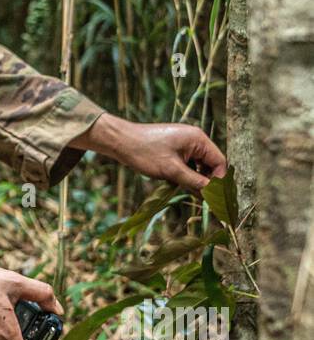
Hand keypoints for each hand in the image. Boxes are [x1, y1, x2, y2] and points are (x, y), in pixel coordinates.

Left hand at [76, 112, 226, 191]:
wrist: (121, 141)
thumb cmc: (145, 153)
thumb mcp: (172, 171)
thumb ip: (195, 182)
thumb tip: (213, 195)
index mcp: (198, 139)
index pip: (219, 162)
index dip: (218, 181)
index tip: (213, 198)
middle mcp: (194, 139)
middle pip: (210, 164)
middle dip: (206, 182)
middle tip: (202, 200)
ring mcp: (184, 144)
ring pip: (198, 166)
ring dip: (195, 180)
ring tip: (188, 192)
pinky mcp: (175, 149)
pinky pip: (188, 164)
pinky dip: (186, 175)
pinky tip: (178, 184)